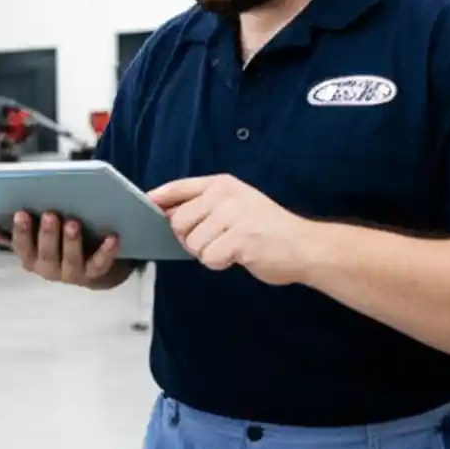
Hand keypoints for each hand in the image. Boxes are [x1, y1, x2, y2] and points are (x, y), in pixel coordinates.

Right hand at [0, 211, 120, 287]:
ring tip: (73, 223)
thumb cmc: (58, 242)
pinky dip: (106, 252)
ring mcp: (72, 274)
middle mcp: (49, 270)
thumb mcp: (33, 235)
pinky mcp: (96, 274)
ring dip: (71, 242)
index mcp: (31, 258)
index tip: (20, 213)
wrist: (94, 264)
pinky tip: (112, 237)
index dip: (19, 233)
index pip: (21, 247)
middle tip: (51, 214)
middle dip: (47, 235)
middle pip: (45, 255)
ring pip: (71, 261)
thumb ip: (8, 230)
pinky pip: (100, 264)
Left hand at [150, 174, 320, 285]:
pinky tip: (239, 256)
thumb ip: (204, 206)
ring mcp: (232, 216)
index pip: (179, 187)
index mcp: (222, 184)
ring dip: (208, 253)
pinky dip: (220, 263)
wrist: (304, 246)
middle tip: (215, 241)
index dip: (159, 198)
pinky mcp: (239, 239)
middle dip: (190, 239)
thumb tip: (166, 216)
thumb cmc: (267, 229)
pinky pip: (209, 258)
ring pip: (193, 244)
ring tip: (232, 247)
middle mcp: (225, 196)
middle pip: (178, 222)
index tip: (145, 205)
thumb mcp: (236, 205)